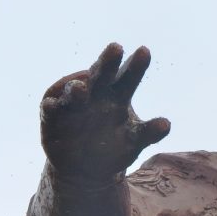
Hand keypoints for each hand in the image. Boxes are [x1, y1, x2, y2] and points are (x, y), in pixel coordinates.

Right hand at [40, 43, 170, 181]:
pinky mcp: (52, 119)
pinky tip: (50, 104)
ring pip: (74, 92)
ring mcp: (73, 105)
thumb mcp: (134, 139)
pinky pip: (50, 110)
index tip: (144, 51)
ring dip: (76, 89)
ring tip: (80, 87)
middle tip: (116, 47)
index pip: (128, 77)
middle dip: (108, 62)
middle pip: (102, 75)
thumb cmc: (114, 145)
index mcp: (118, 95)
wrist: (86, 168)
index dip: (135, 65)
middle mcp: (95, 94)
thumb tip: (166, 125)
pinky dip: (50, 107)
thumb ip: (149, 132)